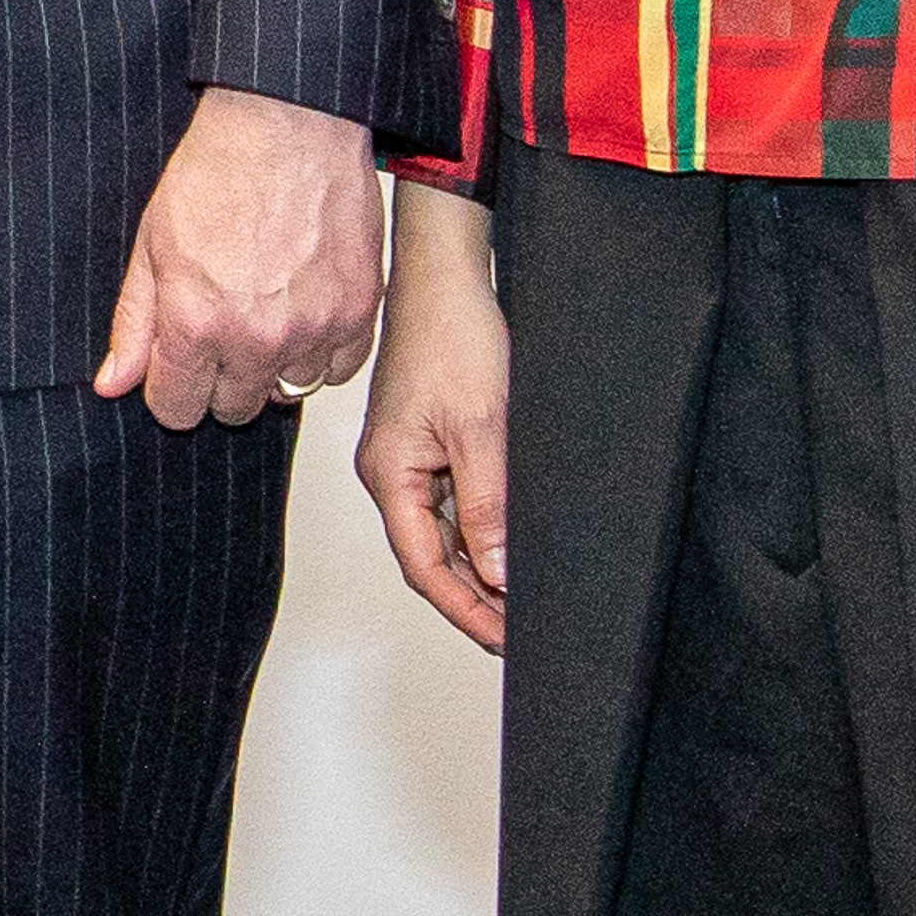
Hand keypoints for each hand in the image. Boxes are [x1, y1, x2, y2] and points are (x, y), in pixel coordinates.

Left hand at [91, 83, 384, 432]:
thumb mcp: (153, 244)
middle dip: (220, 376)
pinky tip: (304, 310)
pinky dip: (321, 350)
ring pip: (286, 391)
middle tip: (223, 323)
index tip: (179, 361)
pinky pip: (338, 370)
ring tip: (265, 310)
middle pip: (232, 408)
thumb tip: (113, 384)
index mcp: (195, 322)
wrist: (288, 123)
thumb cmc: (219, 170)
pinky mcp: (359, 312)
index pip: (177, 410)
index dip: (172, 385)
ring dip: (272, 363)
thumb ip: (135, 323)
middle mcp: (256, 336)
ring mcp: (313, 328)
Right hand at [350, 180, 511, 649]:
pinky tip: (514, 546)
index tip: (507, 640)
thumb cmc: (453, 337)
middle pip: (431, 558)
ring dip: (481, 569)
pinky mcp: (430, 443)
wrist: (446, 275)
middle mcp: (391, 474)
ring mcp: (409, 459)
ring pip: (445, 534)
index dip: (466, 610)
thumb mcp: (481, 429)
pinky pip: (454, 504)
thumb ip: (488, 506)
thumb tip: (499, 572)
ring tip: (526, 601)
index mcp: (389, 475)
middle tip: (525, 632)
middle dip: (477, 599)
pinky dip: (483, 533)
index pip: (424, 567)